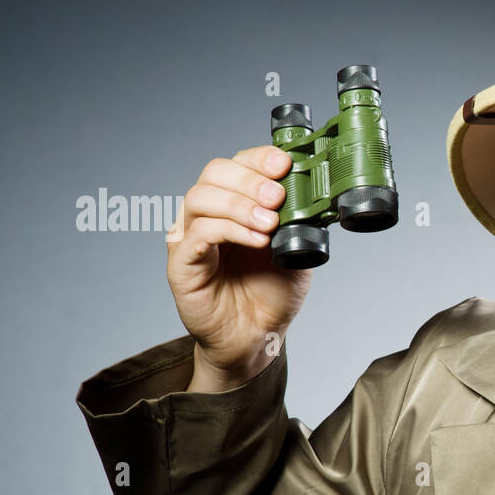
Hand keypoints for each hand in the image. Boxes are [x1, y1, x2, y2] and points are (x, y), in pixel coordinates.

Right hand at [166, 146, 311, 389]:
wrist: (258, 336)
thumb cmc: (271, 293)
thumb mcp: (296, 250)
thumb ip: (298, 220)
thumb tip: (313, 192)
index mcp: (234, 204)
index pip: (238, 164)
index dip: (259, 158)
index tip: (284, 163)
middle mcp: (208, 214)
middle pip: (214, 173)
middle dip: (250, 179)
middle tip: (277, 195)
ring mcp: (190, 237)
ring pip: (201, 198)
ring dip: (239, 205)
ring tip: (269, 222)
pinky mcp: (181, 263)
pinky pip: (198, 235)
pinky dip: (229, 230)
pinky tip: (256, 240)